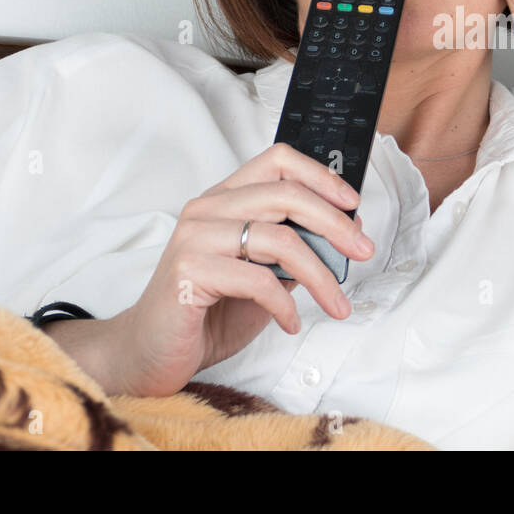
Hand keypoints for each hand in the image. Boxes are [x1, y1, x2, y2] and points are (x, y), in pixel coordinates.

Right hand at [108, 143, 373, 396]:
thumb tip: (349, 228)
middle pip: (286, 196)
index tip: (352, 204)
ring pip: (279, 239)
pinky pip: (257, 279)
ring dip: (320, 275)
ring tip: (336, 303)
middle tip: (363, 252)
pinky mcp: (188, 270)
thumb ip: (298, 250)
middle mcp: (207, 209)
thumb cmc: (207, 313)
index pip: (277, 161)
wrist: (150, 353)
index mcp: (225, 200)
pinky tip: (291, 322)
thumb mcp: (265, 277)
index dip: (321, 176)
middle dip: (335, 225)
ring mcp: (194, 237)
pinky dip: (285, 304)